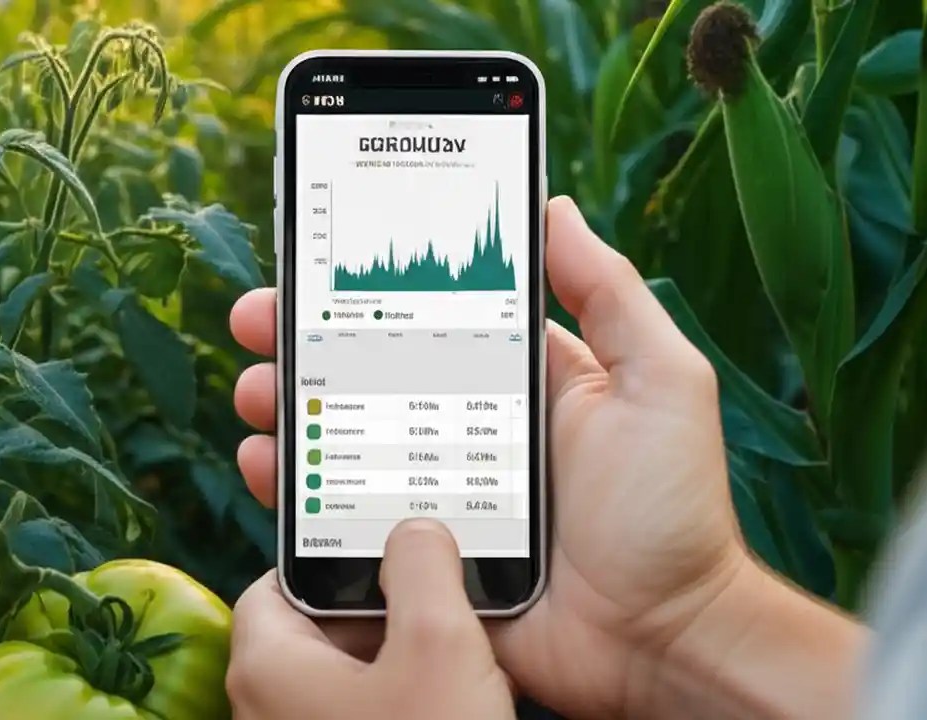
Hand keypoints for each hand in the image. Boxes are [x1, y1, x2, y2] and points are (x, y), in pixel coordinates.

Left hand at [227, 520, 514, 719]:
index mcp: (268, 665)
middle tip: (443, 599)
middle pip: (322, 624)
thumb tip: (415, 532)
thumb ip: (423, 568)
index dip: (337, 554)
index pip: (282, 577)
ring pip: (357, 671)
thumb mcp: (438, 646)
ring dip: (409, 654)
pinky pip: (376, 709)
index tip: (390, 545)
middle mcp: (272, 705)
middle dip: (388, 608)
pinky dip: (414, 694)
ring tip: (467, 650)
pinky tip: (467, 694)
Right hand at [229, 196, 744, 717]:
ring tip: (256, 391)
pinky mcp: (416, 555)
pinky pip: (341, 515)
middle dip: (307, 340)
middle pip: (369, 371)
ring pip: (345, 438)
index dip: (371, 287)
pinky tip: (267, 462)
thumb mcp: (658, 382)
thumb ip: (610, 296)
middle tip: (259, 319)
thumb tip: (554, 209)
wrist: (659, 640)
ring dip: (291, 407)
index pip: (430, 317)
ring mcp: (436, 493)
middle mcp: (468, 430)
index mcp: (518, 382)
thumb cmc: (670, 511)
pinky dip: (296, 488)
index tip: (318, 260)